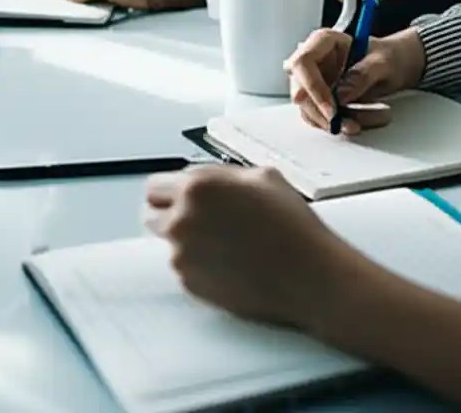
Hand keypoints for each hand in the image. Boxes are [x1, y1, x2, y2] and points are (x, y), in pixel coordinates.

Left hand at [144, 166, 352, 329]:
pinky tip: (230, 262)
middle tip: (201, 220)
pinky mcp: (190, 284)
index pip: (153, 187)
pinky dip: (200, 265)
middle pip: (151, 216)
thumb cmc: (292, 227)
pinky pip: (185, 269)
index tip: (177, 198)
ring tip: (226, 243)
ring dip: (187, 241)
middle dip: (171, 215)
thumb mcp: (263, 177)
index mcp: (197, 188)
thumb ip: (223, 175)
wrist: (309, 277)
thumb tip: (208, 179)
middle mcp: (182, 220)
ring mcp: (183, 255)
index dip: (170, 191)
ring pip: (169, 244)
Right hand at [283, 28, 425, 133]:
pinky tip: (361, 121)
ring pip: (310, 109)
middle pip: (301, 91)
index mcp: (323, 42)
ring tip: (369, 120)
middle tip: (351, 124)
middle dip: (324, 113)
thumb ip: (363, 75)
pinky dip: (340, 124)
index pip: (303, 63)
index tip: (331, 109)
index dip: (312, 87)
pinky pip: (320, 117)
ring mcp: (314, 81)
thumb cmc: (388, 56)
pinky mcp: (319, 98)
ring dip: (337, 121)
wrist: (395, 66)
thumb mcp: (383, 63)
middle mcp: (314, 61)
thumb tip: (340, 95)